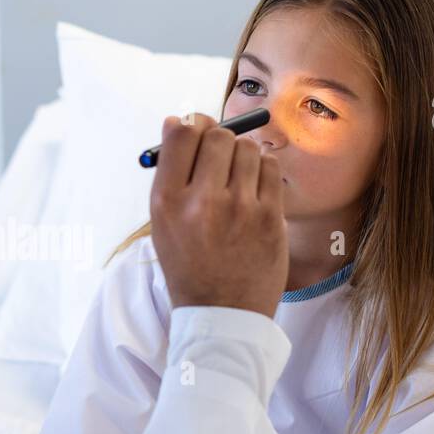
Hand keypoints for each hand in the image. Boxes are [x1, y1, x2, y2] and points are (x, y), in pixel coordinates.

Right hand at [149, 112, 287, 318]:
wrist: (222, 313)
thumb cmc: (190, 265)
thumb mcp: (163, 223)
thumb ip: (169, 173)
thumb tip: (178, 120)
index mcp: (167, 202)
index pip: (181, 133)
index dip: (190, 123)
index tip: (196, 130)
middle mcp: (201, 201)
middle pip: (217, 135)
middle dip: (219, 139)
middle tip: (220, 158)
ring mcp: (239, 209)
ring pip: (247, 148)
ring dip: (243, 155)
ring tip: (238, 179)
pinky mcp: (270, 217)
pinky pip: (270, 167)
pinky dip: (263, 170)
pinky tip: (255, 190)